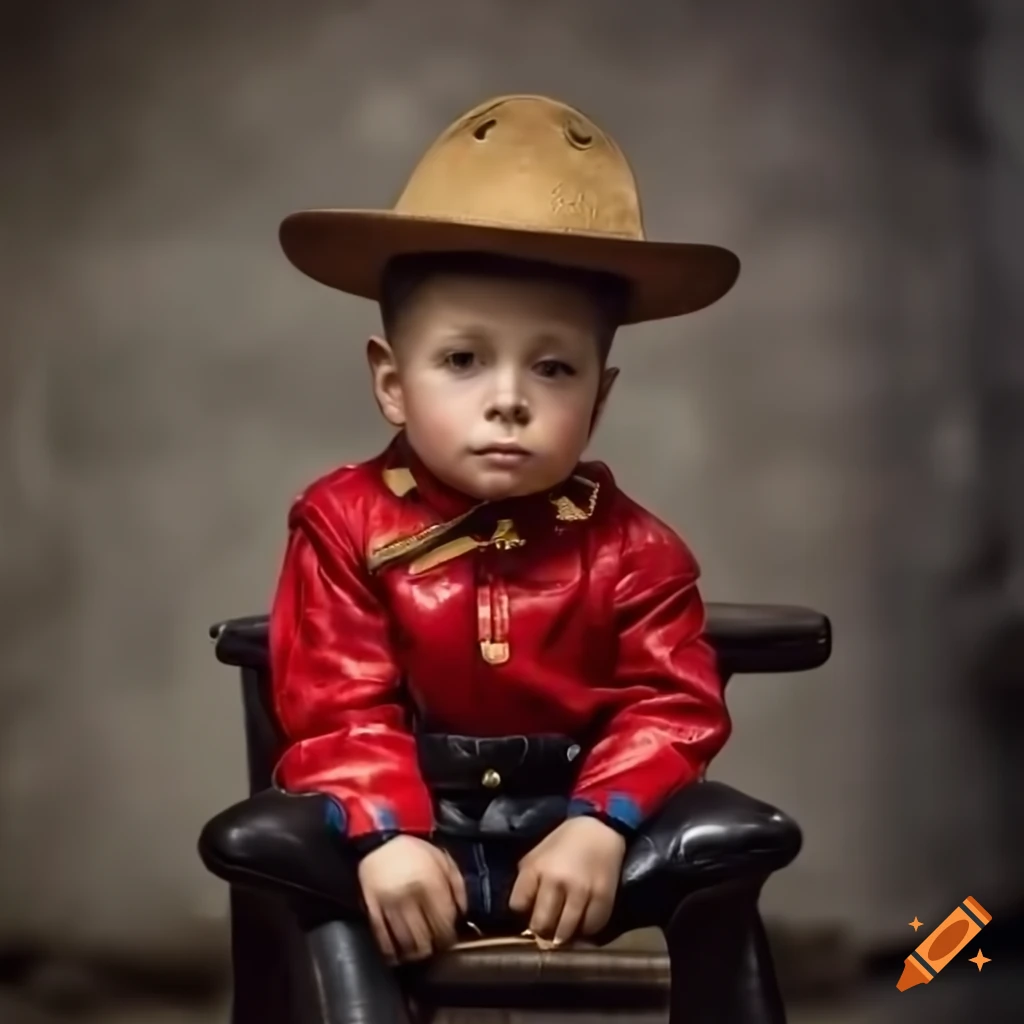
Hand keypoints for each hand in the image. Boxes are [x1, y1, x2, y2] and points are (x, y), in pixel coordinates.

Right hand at [357, 835, 467, 962]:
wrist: (381, 839)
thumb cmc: (416, 851)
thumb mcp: (444, 860)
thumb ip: (458, 886)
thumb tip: (462, 914)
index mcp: (431, 883)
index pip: (443, 922)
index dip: (448, 937)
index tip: (449, 941)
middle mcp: (410, 896)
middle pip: (424, 936)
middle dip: (432, 948)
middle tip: (435, 950)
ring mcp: (389, 904)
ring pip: (404, 941)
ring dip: (413, 953)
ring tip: (418, 954)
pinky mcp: (372, 908)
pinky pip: (381, 936)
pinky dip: (389, 950)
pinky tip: (396, 956)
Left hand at [508, 816, 625, 945]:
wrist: (600, 829)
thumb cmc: (564, 843)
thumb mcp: (537, 855)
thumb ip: (527, 883)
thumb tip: (523, 916)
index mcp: (536, 868)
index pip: (517, 906)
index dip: (522, 912)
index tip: (529, 912)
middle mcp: (557, 881)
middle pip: (541, 925)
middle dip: (541, 931)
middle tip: (546, 930)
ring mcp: (581, 891)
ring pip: (564, 934)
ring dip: (562, 937)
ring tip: (563, 931)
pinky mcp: (603, 898)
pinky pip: (590, 929)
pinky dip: (585, 931)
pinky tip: (582, 923)